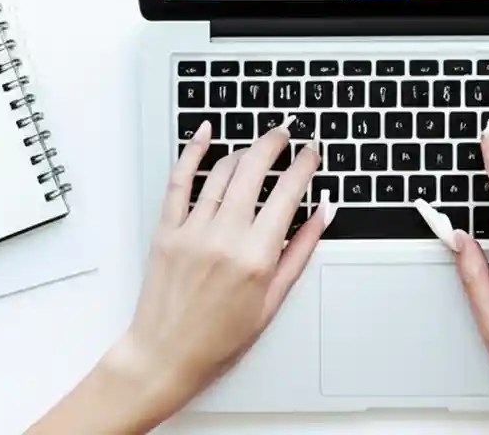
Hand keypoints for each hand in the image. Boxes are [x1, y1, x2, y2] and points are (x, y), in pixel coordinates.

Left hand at [29, 118, 333, 432]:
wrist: (165, 355)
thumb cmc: (219, 338)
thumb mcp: (273, 300)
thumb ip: (300, 251)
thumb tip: (322, 214)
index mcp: (257, 256)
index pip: (288, 192)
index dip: (304, 164)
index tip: (311, 153)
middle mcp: (225, 237)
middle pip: (254, 168)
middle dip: (275, 142)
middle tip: (286, 134)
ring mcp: (193, 230)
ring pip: (222, 170)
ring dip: (244, 149)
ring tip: (257, 144)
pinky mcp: (167, 231)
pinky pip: (179, 181)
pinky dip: (192, 153)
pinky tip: (204, 135)